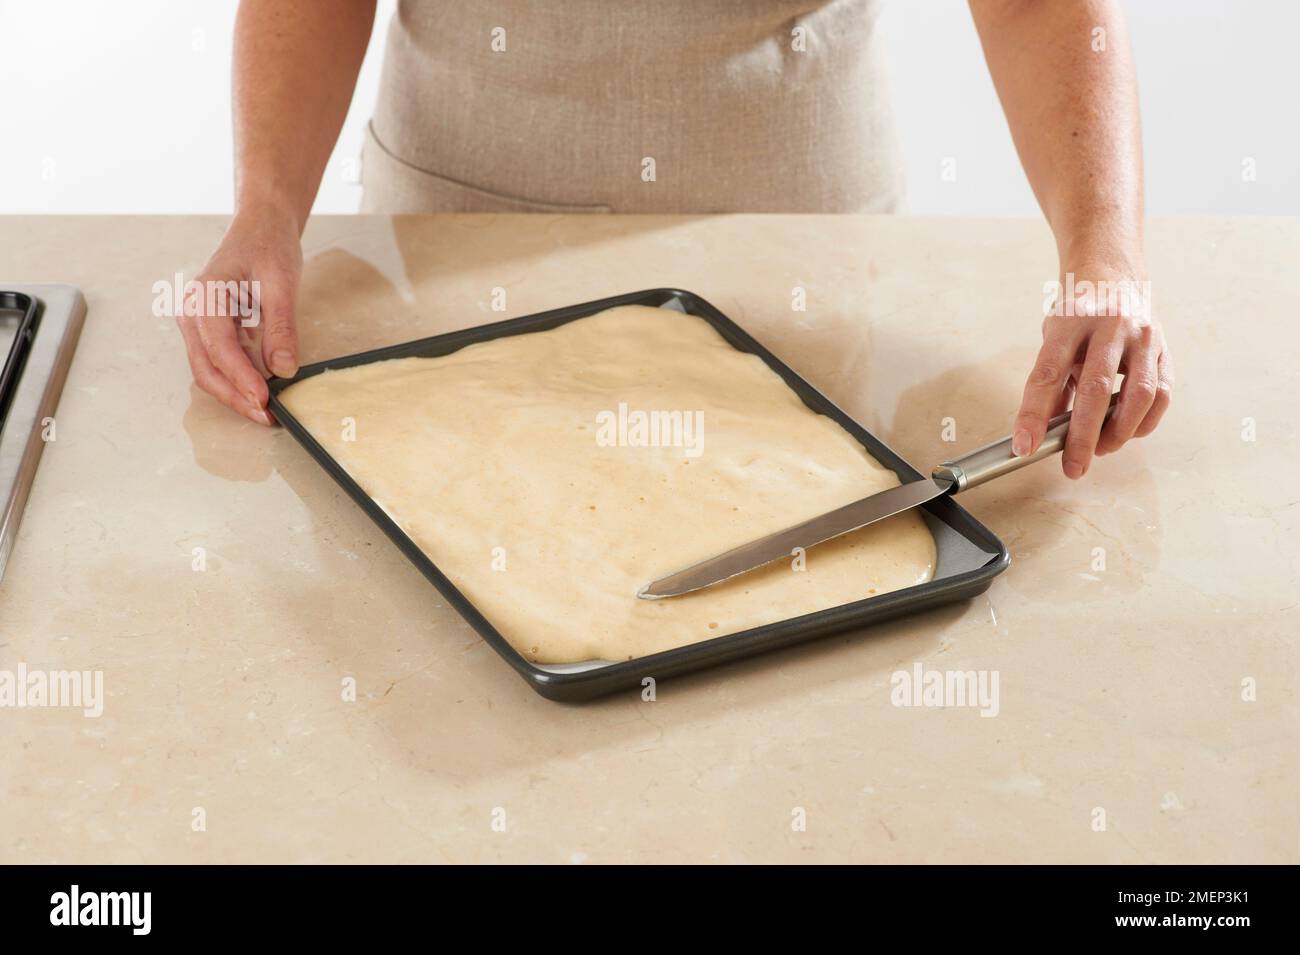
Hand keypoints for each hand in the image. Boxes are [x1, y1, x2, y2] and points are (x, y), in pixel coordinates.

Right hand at [175, 210, 302, 424]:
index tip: (263, 399)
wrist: (260, 226)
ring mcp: (196, 323)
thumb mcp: (282, 283)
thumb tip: (284, 368)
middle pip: (206, 367)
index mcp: (205, 296)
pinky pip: (218, 362)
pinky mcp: (208, 330)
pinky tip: (261, 392)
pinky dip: (237, 380)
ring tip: (266, 411)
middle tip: (267, 417)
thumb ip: (281, 327)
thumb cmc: (268, 246)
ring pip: (209, 370)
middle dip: (235, 396)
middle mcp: (192, 312)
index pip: (218, 347)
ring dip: (235, 393)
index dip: (240, 377)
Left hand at [1012, 265, 1172, 478]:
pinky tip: (1127, 432)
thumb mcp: (1052, 337)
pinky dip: (1145, 421)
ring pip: (1139, 395)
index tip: (1024, 446)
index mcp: (1069, 321)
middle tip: (1072, 466)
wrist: (1112, 271)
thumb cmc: (1077, 311)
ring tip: (1100, 449)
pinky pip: (1162, 394)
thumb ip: (1051, 381)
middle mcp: (1109, 326)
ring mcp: (1142, 336)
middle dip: (1082, 436)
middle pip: (1095, 389)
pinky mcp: (1164, 348)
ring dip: (1119, 432)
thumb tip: (1044, 432)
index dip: (1033, 414)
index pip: (1047, 374)